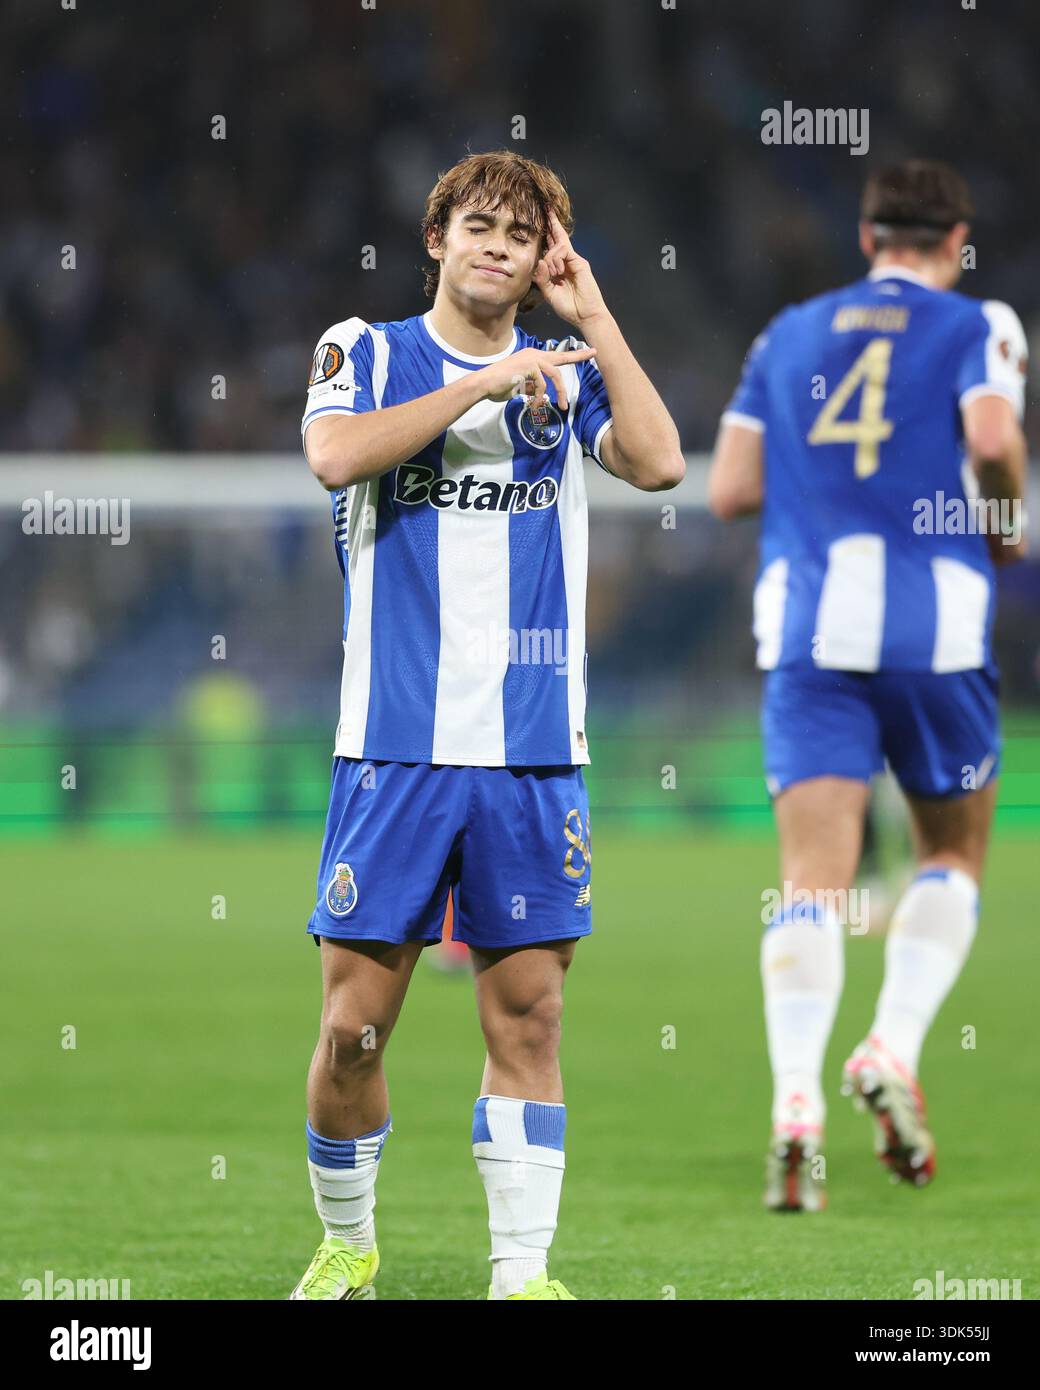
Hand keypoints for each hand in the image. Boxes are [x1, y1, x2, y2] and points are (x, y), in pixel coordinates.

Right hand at [475, 344, 595, 411]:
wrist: (484, 385)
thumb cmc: (499, 386)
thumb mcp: (520, 386)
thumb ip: (533, 386)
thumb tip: (543, 393)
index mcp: (532, 357)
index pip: (556, 356)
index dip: (574, 354)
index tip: (590, 351)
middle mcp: (533, 354)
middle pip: (561, 358)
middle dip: (578, 357)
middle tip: (594, 354)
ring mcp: (531, 359)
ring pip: (554, 374)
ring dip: (560, 392)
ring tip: (561, 406)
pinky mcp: (528, 366)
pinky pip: (541, 384)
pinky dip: (539, 397)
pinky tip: (533, 405)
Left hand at [532, 211, 608, 328]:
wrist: (585, 315)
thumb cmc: (569, 307)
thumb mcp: (549, 294)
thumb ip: (542, 278)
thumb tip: (540, 262)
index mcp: (559, 269)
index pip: (551, 248)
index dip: (547, 236)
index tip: (541, 222)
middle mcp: (566, 262)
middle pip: (557, 238)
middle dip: (552, 223)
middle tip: (547, 208)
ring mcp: (573, 261)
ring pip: (556, 247)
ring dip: (551, 259)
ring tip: (555, 274)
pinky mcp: (579, 262)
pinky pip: (563, 251)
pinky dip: (556, 259)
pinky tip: (558, 270)